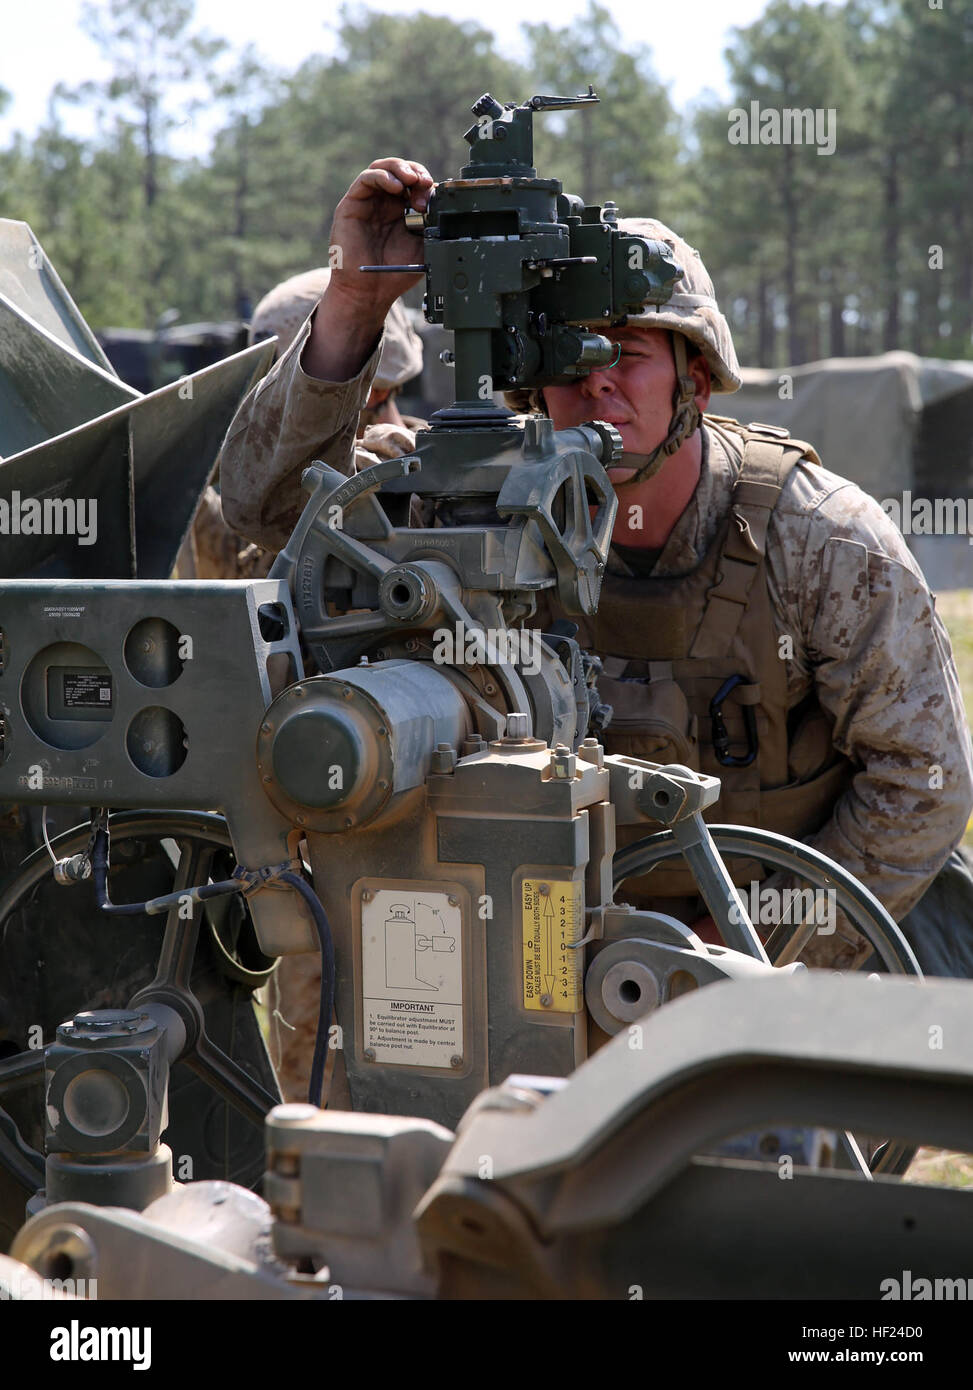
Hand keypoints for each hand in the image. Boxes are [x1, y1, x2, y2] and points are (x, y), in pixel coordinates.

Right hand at [304, 157, 432, 381]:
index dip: (426, 183)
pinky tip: (395, 187)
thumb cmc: (394, 273)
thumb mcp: (423, 246)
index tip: (435, 196)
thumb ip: (433, 224)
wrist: (370, 292)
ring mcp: (368, 202)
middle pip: (400, 170)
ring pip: (382, 168)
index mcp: (402, 210)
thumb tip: (446, 204)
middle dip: (416, 173)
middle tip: (425, 185)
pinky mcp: (352, 204)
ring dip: (400, 169)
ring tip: (412, 180)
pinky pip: (366, 179)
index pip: (415, 182)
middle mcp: (384, 203)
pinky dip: (382, 177)